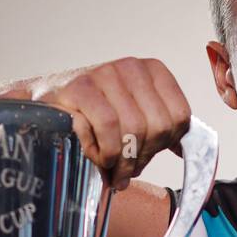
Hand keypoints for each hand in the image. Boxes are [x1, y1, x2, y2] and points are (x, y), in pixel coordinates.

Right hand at [18, 57, 192, 190]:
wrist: (51, 110)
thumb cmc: (96, 119)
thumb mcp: (135, 119)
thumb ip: (162, 130)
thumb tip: (186, 150)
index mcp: (153, 72)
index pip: (180, 118)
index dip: (164, 145)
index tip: (146, 154)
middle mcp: (132, 67)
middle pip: (159, 126)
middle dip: (142, 157)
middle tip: (125, 169)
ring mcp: (105, 73)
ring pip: (134, 129)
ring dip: (122, 160)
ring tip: (111, 167)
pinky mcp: (80, 87)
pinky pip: (108, 127)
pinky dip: (105, 151)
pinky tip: (97, 155)